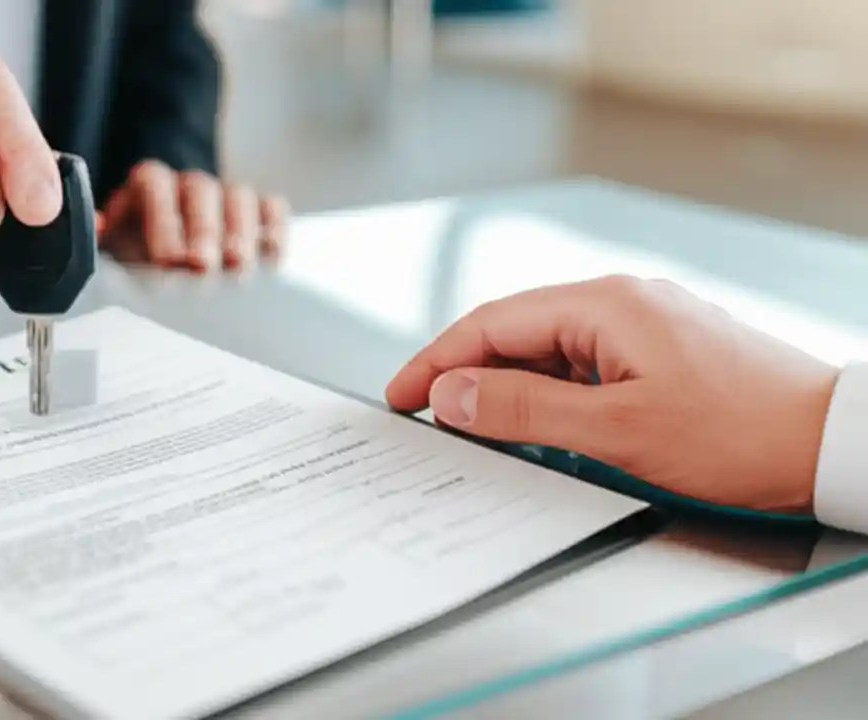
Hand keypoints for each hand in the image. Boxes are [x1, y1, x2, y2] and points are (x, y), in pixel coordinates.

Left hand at [99, 160, 289, 271]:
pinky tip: (270, 262)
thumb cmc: (139, 264)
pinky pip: (273, 210)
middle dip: (202, 231)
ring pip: (239, 198)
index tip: (166, 260)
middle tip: (202, 268)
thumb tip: (99, 230)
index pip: (155, 183)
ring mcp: (227, 197)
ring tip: (238, 269)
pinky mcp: (259, 215)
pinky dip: (274, 232)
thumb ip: (100, 244)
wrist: (170, 275)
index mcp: (148, 186)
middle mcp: (189, 186)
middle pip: (200, 192)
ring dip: (239, 234)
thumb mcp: (112, 255)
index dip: (163, 219)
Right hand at [386, 276, 838, 513]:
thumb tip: (451, 393)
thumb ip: (523, 408)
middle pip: (517, 332)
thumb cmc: (738, 434)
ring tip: (479, 433)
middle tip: (427, 418)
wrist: (830, 442)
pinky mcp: (661, 353)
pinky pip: (583, 367)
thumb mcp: (615, 431)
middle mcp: (621, 302)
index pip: (492, 323)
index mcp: (605, 305)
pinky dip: (550, 396)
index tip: (400, 396)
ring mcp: (644, 326)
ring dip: (509, 390)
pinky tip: (541, 429)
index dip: (436, 361)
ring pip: (550, 352)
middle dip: (466, 376)